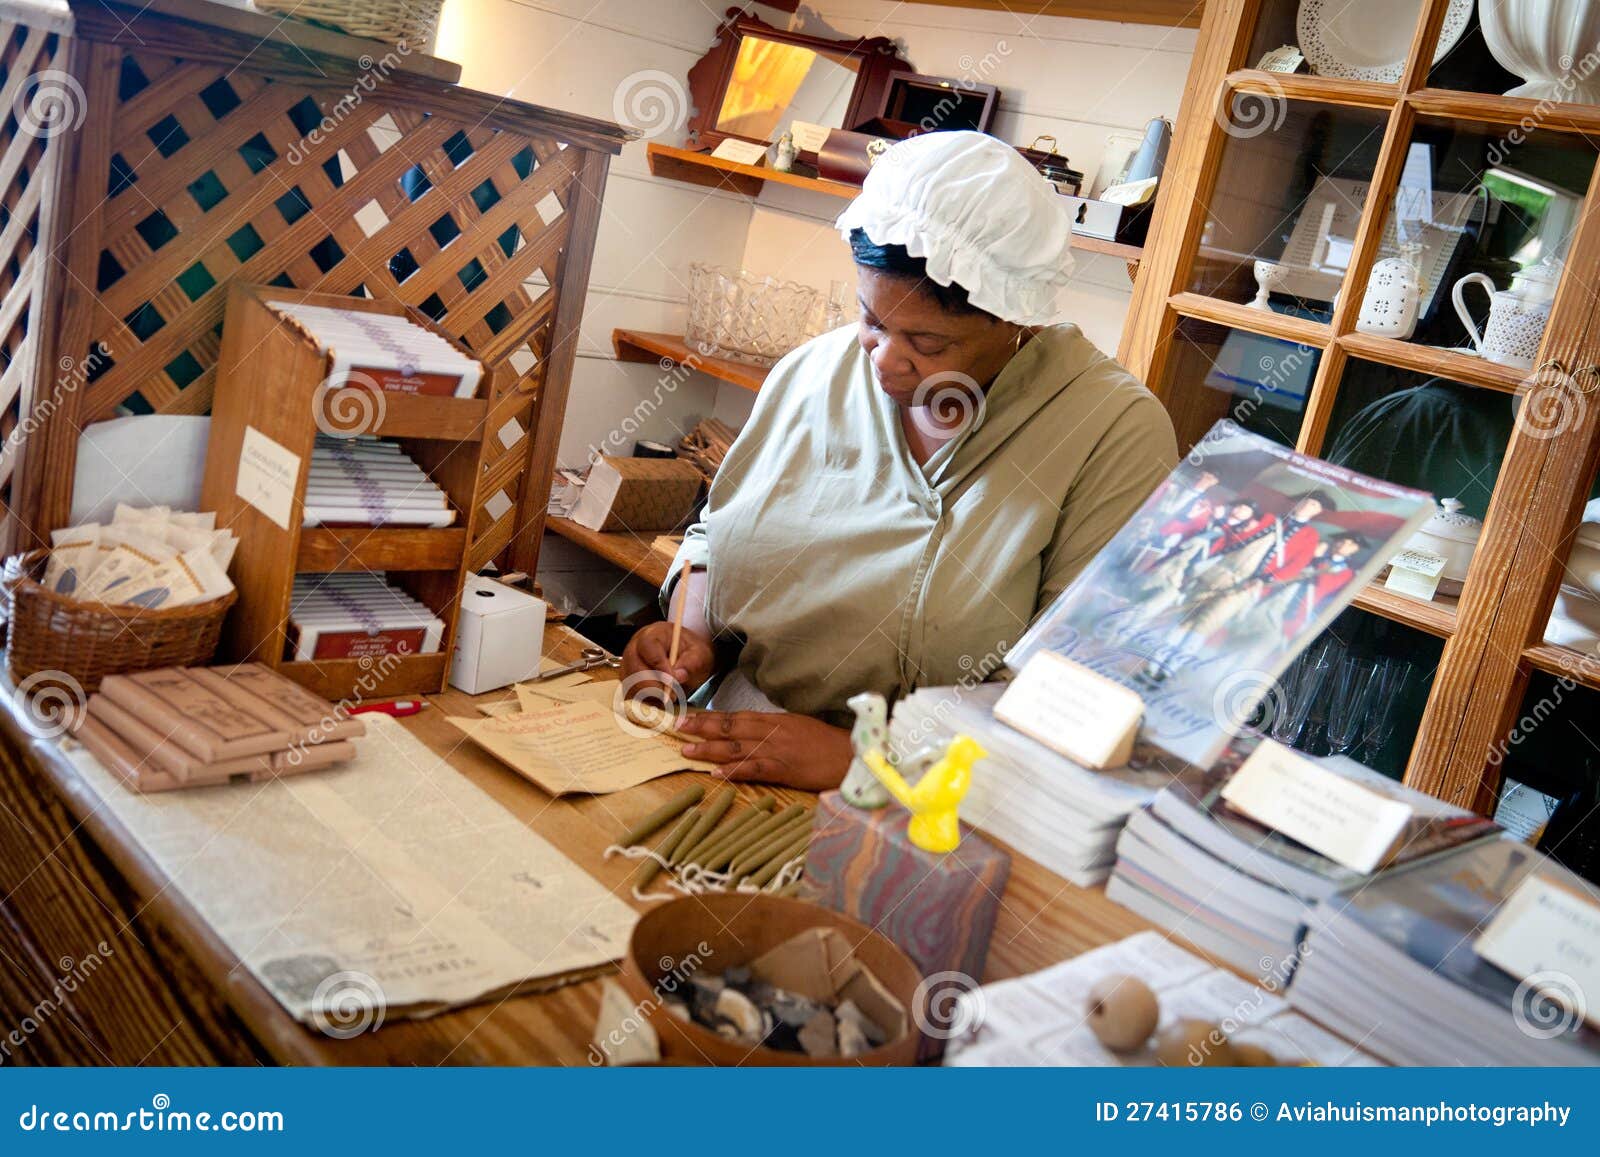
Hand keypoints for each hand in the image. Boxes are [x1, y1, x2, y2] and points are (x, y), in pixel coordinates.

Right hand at [621, 621, 715, 696]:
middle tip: (673, 695)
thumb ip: (692, 663)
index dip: (659, 666)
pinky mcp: (628, 681)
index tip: (672, 681)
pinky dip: (646, 702)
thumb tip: (678, 676)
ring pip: (631, 684)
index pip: (648, 647)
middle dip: (655, 686)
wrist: (685, 657)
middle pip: (636, 668)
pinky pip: (631, 694)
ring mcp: (628, 665)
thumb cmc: (690, 652)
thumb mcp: (699, 653)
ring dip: (651, 696)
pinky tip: (661, 702)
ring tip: (669, 698)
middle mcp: (635, 648)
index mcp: (653, 634)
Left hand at [677, 711, 851, 791]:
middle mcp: (773, 732)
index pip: (737, 716)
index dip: (711, 716)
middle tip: (677, 727)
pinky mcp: (785, 769)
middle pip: (731, 727)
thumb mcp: (799, 727)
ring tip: (687, 750)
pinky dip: (734, 770)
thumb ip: (774, 728)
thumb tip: (751, 730)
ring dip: (710, 749)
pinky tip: (716, 773)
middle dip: (703, 727)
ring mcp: (778, 750)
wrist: (853, 757)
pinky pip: (755, 769)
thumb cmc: (828, 744)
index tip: (690, 716)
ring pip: (737, 747)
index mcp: (776, 720)